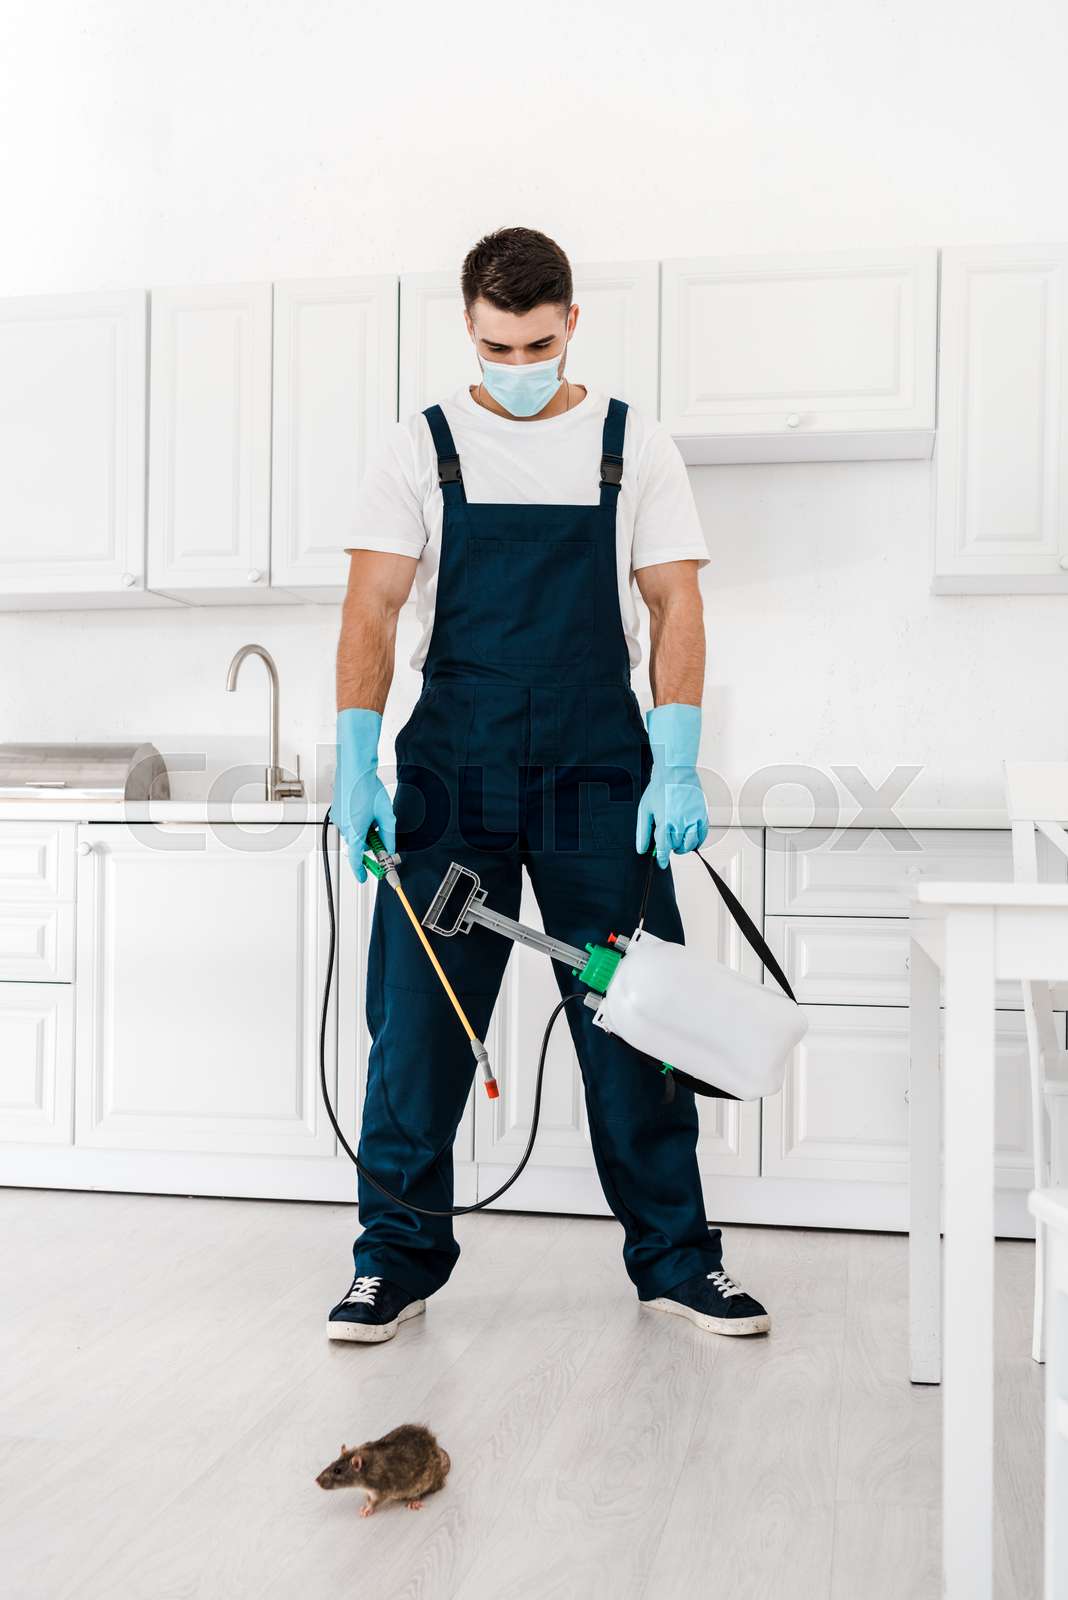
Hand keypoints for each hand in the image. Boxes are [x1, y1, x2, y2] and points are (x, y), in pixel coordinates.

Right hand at [333, 708, 396, 882]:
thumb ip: (389, 835)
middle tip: (382, 837)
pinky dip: (358, 820)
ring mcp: (338, 818)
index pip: (356, 860)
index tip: (364, 878)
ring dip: (365, 829)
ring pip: (354, 832)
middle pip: (358, 845)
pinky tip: (365, 806)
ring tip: (374, 812)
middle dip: (370, 843)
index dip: (361, 871)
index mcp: (354, 832)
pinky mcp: (337, 810)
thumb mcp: (386, 815)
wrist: (355, 768)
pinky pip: (349, 822)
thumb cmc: (367, 788)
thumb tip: (390, 848)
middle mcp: (343, 827)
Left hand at [635, 703, 708, 868]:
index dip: (662, 859)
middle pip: (677, 846)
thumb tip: (642, 849)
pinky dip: (696, 841)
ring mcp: (694, 819)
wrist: (676, 771)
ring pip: (690, 844)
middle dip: (671, 848)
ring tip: (677, 842)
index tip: (662, 864)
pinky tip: (690, 838)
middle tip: (667, 842)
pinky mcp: (703, 815)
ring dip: (683, 847)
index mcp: (665, 821)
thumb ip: (643, 831)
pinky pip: (702, 835)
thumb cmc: (658, 788)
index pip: (665, 848)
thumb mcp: (645, 809)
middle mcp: (681, 822)